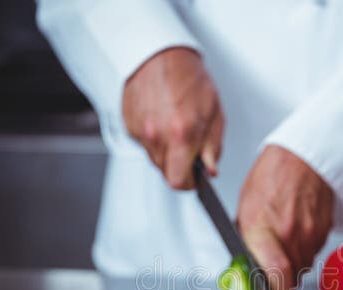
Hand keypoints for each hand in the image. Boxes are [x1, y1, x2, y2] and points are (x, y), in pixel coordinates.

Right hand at [122, 47, 223, 188]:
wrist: (159, 54)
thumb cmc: (188, 78)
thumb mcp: (214, 112)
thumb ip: (213, 146)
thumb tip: (210, 170)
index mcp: (182, 135)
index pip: (179, 182)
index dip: (189, 183)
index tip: (195, 177)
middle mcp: (157, 136)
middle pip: (165, 173)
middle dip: (179, 167)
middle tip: (188, 148)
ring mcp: (140, 132)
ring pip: (154, 159)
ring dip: (166, 153)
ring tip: (174, 128)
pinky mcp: (128, 126)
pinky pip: (143, 144)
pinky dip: (153, 139)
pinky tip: (161, 120)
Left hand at [237, 145, 334, 289]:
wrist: (303, 157)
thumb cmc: (271, 176)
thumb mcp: (245, 209)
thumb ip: (248, 241)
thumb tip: (248, 266)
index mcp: (262, 229)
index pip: (276, 276)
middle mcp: (289, 235)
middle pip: (291, 277)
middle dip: (283, 283)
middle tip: (274, 280)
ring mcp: (310, 234)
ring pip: (303, 266)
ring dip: (293, 265)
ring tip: (283, 244)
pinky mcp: (324, 231)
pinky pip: (313, 252)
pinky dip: (304, 250)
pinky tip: (296, 232)